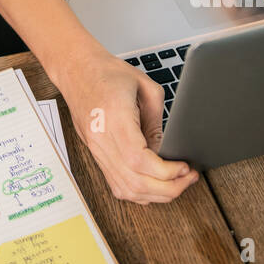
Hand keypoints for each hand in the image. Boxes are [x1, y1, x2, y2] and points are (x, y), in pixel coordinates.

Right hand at [56, 37, 198, 204]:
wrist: (76, 69)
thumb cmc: (107, 72)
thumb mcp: (144, 86)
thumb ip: (157, 122)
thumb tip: (165, 151)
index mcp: (114, 117)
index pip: (139, 160)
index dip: (166, 172)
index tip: (183, 167)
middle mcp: (101, 139)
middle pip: (134, 182)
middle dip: (167, 188)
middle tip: (187, 179)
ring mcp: (95, 149)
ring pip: (125, 189)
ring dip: (154, 194)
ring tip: (174, 184)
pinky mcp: (94, 153)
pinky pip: (115, 184)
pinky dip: (137, 192)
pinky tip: (153, 186)